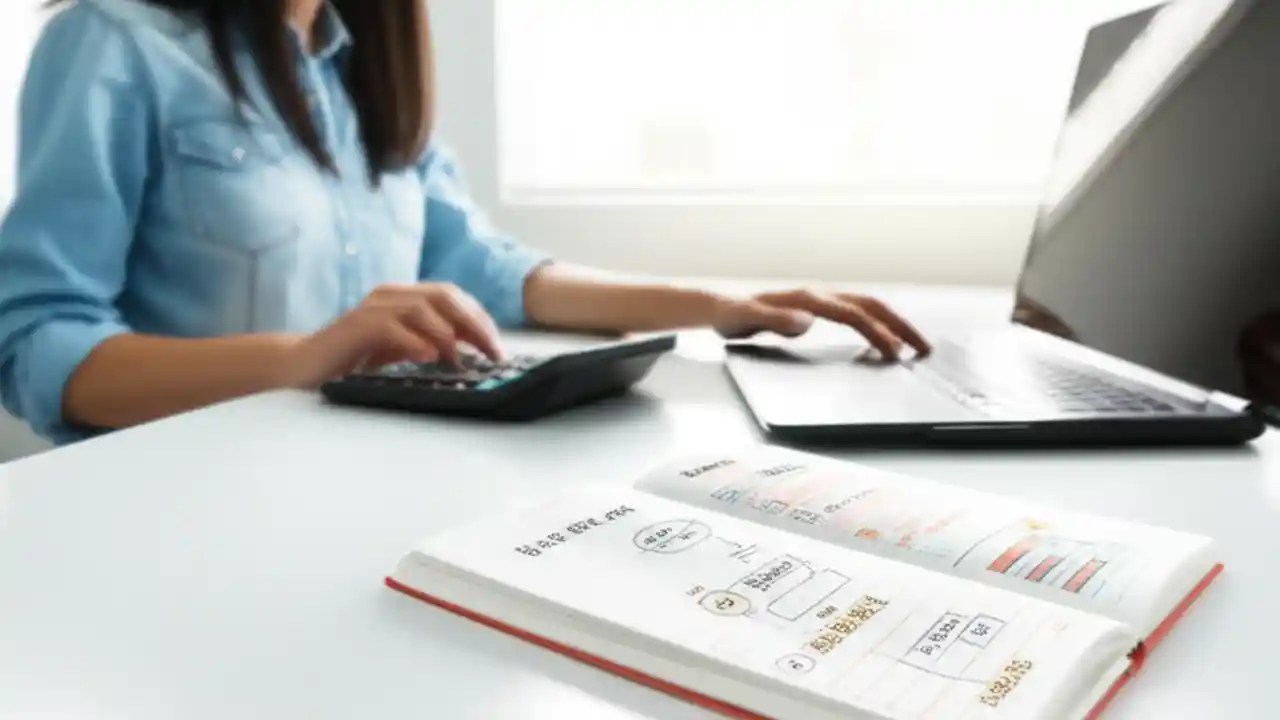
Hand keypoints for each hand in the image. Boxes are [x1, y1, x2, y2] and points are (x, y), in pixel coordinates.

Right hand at [283, 283, 502, 387]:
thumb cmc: (355, 360)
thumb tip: (473, 351)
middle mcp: (391, 295)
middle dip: (474, 324)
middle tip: (492, 353)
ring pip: (422, 307)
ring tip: (462, 359)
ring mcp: (373, 307)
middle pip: (445, 296)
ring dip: (447, 333)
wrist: (304, 366)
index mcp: (405, 297)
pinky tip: (429, 357)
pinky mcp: (355, 325)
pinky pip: (391, 326)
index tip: (498, 348)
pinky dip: (413, 341)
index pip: (454, 298)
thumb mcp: (402, 349)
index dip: (480, 320)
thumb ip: (432, 343)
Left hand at [712, 289, 930, 360]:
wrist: (721, 306)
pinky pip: (856, 313)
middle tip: (925, 348)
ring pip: (867, 306)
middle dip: (900, 324)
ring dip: (893, 324)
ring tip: (915, 346)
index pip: (853, 314)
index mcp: (807, 299)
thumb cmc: (733, 315)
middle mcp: (818, 295)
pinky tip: (882, 344)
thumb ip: (774, 320)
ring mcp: (820, 300)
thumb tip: (806, 321)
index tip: (895, 353)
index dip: (876, 332)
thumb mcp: (747, 319)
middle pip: (871, 304)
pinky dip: (876, 325)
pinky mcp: (817, 307)